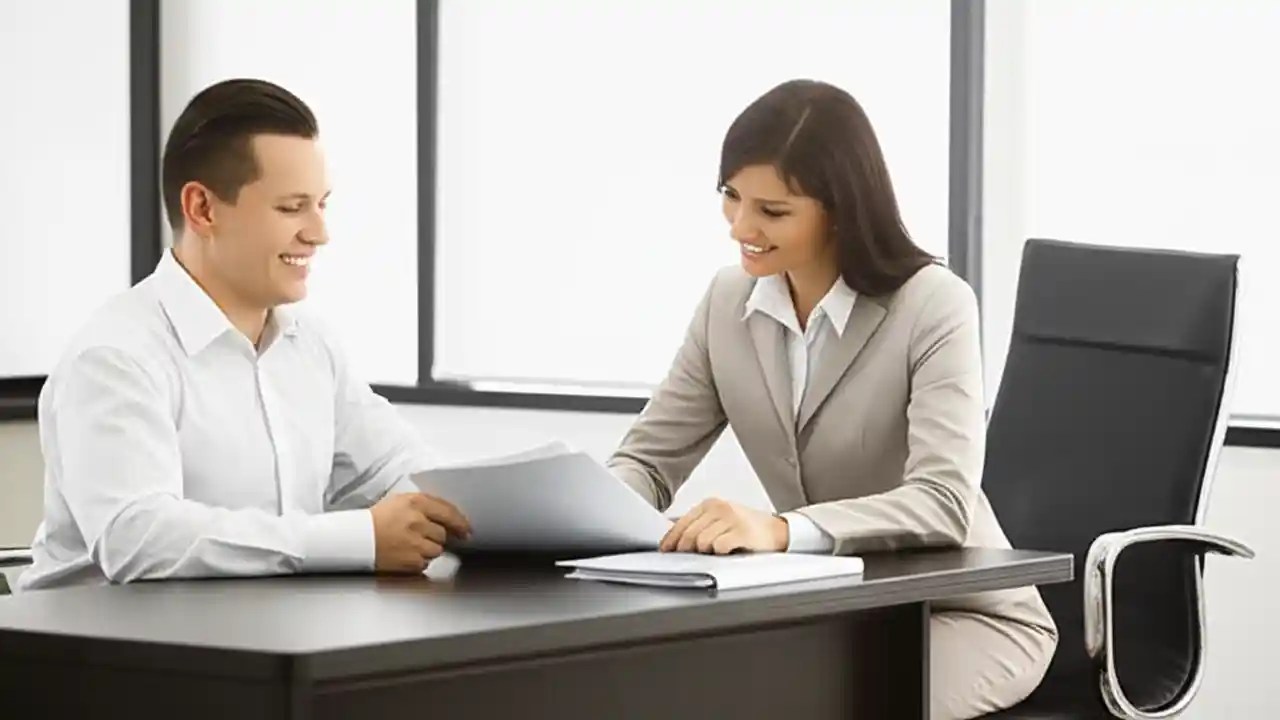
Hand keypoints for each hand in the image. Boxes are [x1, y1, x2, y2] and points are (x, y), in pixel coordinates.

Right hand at [370, 492, 471, 572]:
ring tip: (409, 545)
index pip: (449, 512)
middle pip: (444, 533)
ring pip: (437, 549)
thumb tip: (449, 516)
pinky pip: (426, 563)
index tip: (466, 529)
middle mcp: (418, 521)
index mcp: (416, 502)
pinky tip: (404, 554)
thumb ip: (425, 506)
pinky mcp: (411, 560)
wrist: (356, 538)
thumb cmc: (376, 520)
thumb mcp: (400, 501)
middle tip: (419, 536)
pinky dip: (419, 561)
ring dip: (428, 549)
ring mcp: (415, 542)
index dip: (460, 522)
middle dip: (436, 536)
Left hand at [659, 498, 788, 554]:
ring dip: (706, 552)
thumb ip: (700, 527)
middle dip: (685, 549)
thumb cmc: (745, 529)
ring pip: (702, 542)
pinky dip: (720, 552)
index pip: (682, 523)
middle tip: (688, 558)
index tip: (665, 551)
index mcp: (710, 504)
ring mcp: (732, 519)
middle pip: (689, 534)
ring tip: (716, 552)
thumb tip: (674, 542)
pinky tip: (727, 551)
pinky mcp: (742, 532)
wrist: (777, 531)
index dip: (671, 539)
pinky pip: (719, 547)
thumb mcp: (720, 521)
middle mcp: (719, 508)